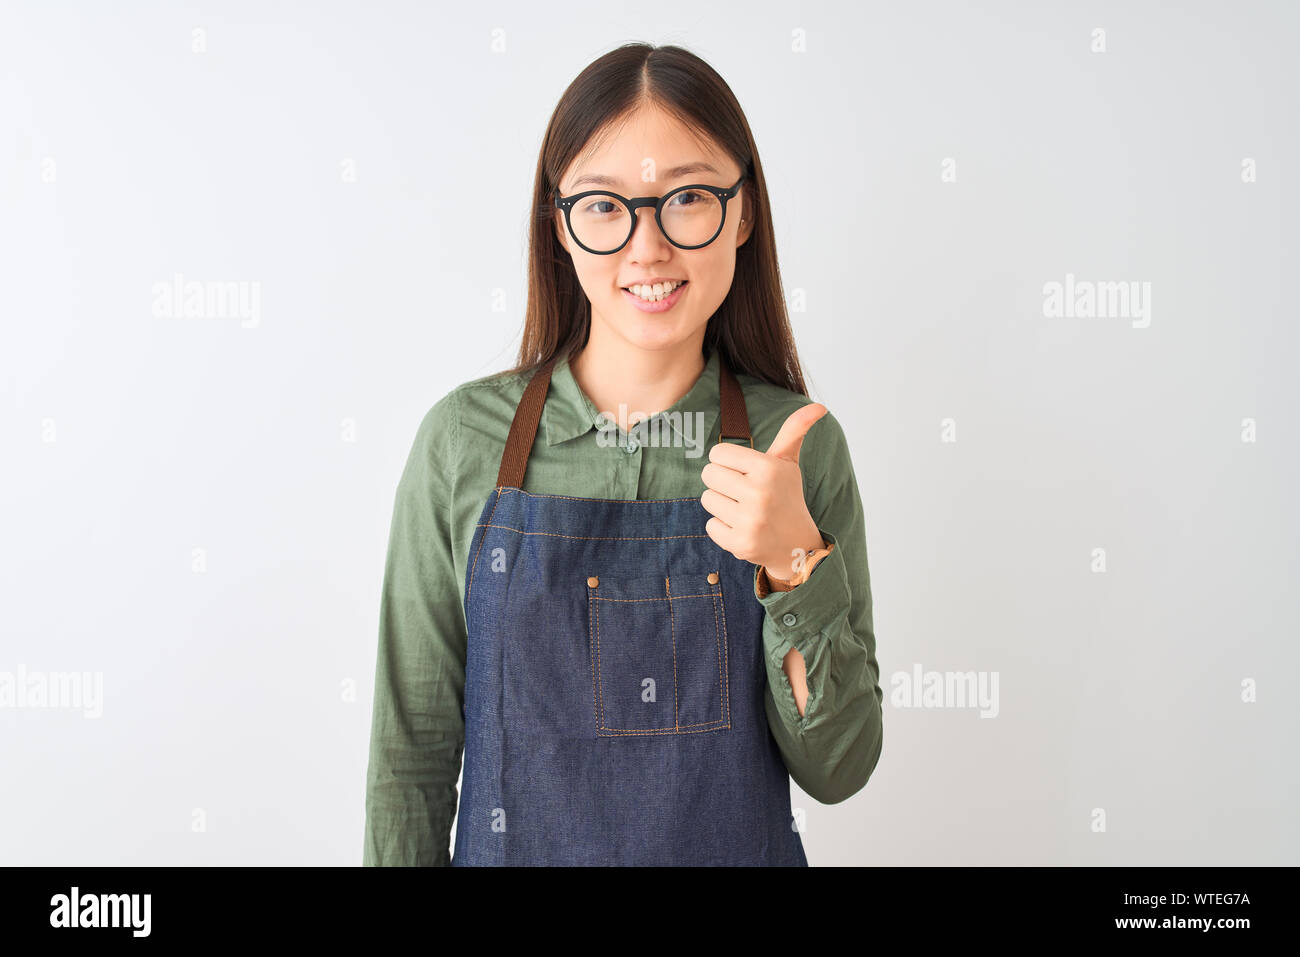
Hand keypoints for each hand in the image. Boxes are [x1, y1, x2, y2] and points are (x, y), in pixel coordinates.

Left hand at [700, 403, 827, 578]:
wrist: (796, 545)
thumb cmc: (786, 495)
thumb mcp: (788, 462)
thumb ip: (794, 430)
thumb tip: (818, 406)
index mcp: (768, 468)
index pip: (717, 453)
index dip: (727, 462)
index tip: (743, 472)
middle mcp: (759, 493)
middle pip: (708, 475)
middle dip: (722, 482)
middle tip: (742, 491)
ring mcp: (750, 521)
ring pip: (707, 499)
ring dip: (722, 505)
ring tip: (744, 510)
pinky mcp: (740, 544)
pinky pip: (710, 526)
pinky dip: (723, 528)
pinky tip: (743, 528)